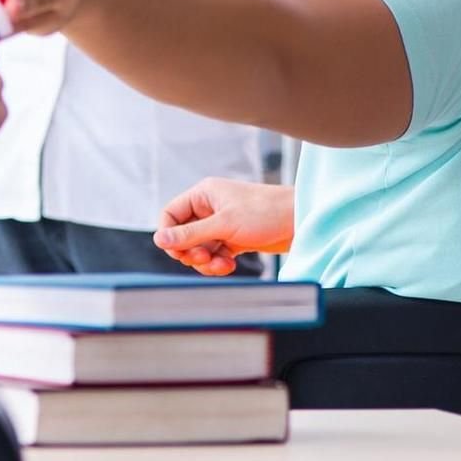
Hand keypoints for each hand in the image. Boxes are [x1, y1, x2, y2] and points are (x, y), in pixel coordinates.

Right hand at [153, 178, 294, 276]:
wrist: (301, 222)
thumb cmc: (266, 214)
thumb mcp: (224, 225)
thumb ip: (190, 234)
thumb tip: (159, 240)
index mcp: (203, 195)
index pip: (170, 215)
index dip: (169, 234)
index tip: (178, 251)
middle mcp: (209, 208)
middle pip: (182, 235)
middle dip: (191, 251)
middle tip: (204, 258)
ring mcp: (221, 224)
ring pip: (198, 248)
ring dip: (206, 261)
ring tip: (221, 265)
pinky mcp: (233, 239)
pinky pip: (214, 254)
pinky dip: (218, 263)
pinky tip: (230, 265)